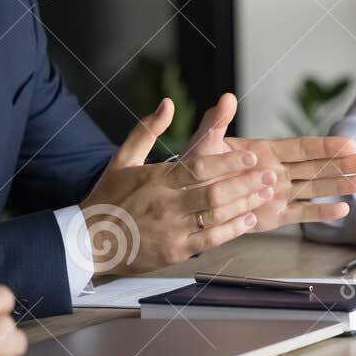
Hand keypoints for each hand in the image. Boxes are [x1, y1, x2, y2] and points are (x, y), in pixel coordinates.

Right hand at [80, 98, 276, 273]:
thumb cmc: (107, 198)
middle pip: (214, 193)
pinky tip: (250, 219)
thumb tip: (168, 103)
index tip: (251, 156)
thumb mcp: (122, 159)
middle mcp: (166, 204)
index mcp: (156, 179)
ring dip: (245, 204)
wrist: (87, 241)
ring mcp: (172, 230)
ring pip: (216, 217)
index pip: (199, 168)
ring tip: (266, 193)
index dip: (228, 162)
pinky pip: (210, 240)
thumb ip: (147, 130)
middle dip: (246, 183)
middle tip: (269, 175)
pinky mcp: (175, 251)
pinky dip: (233, 229)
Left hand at [183, 92, 355, 229]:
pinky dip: (320, 213)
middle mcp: (278, 172)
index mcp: (266, 152)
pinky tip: (342, 210)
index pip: (302, 148)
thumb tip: (225, 97)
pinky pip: (300, 214)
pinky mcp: (273, 215)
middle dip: (344, 164)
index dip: (326, 146)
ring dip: (340, 185)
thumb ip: (217, 123)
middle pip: (317, 167)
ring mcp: (278, 194)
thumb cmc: (196, 166)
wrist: (189, 197)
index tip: (349, 144)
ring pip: (315, 188)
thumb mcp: (204, 143)